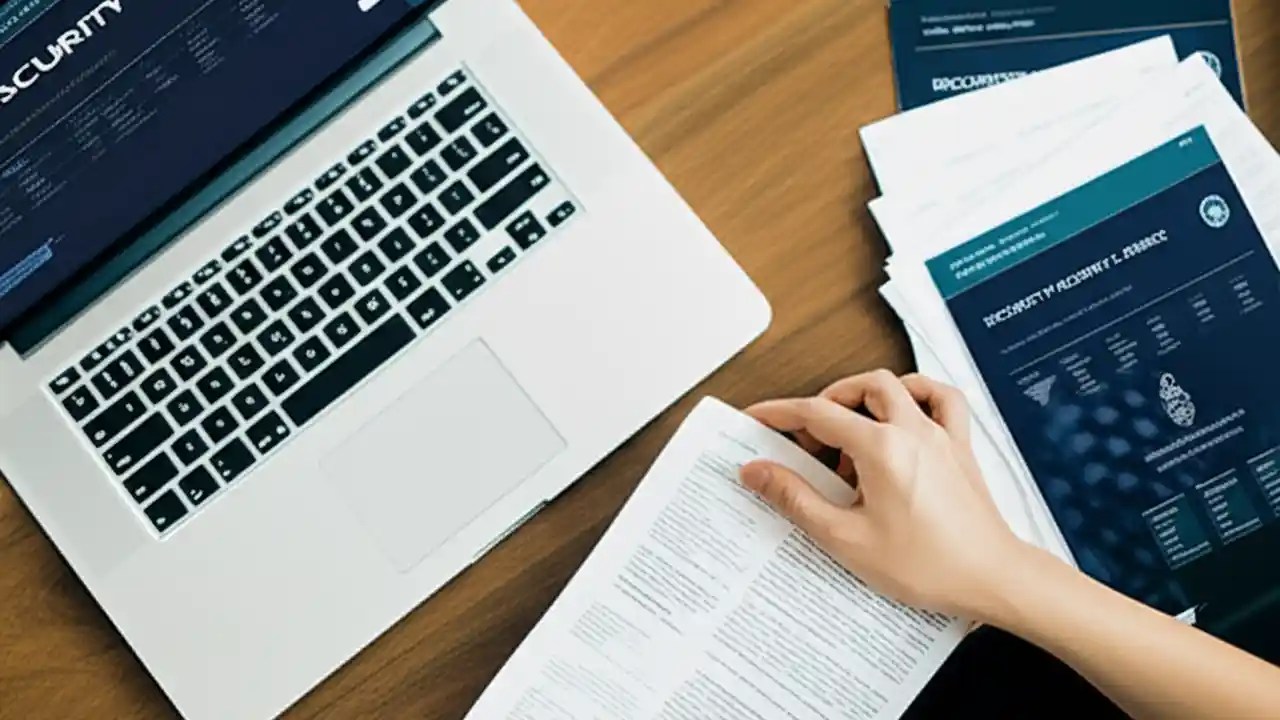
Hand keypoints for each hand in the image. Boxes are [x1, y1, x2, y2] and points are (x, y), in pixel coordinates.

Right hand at [739, 371, 1035, 619]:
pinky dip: (918, 396)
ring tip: (848, 431)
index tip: (757, 418)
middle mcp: (913, 431)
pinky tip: (903, 415)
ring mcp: (941, 436)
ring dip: (866, 396)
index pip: (817, 413)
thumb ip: (796, 498)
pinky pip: (943, 401)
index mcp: (882, 448)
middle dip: (825, 404)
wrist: (991, 578)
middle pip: (859, 389)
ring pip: (900, 386)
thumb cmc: (928, 565)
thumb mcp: (846, 538)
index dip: (780, 413)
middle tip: (806, 441)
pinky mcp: (959, 449)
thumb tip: (758, 472)